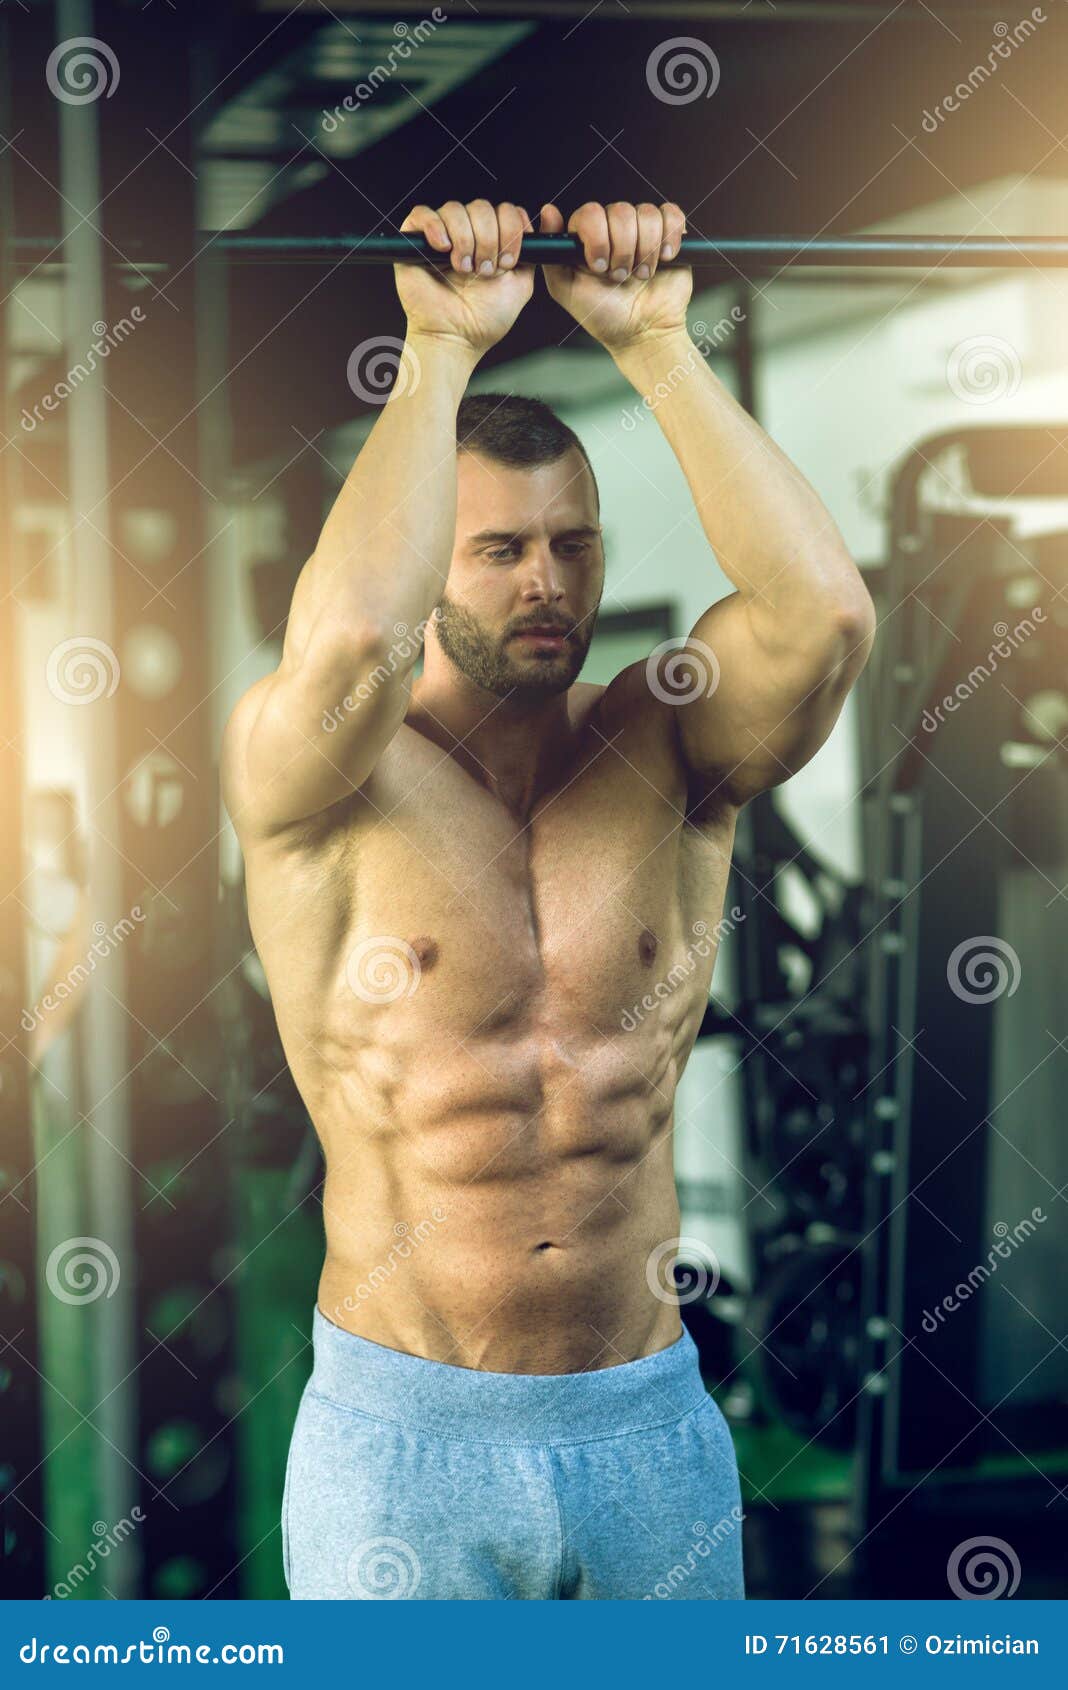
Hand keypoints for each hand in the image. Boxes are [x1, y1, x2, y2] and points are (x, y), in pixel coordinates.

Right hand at [396, 200, 535, 354]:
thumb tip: (530, 227)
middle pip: (481, 207)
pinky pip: (423, 213)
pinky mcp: (414, 240)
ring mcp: (441, 235)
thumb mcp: (520, 285)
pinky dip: (435, 227)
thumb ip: (530, 254)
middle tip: (483, 270)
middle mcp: (467, 234)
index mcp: (491, 241)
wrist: (455, 338)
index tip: (507, 261)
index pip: (505, 210)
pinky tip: (443, 249)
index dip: (510, 230)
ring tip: (463, 268)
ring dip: (465, 240)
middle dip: (488, 239)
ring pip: (455, 209)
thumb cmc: (482, 320)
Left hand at [539, 201, 691, 352]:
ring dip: (645, 250)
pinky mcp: (669, 235)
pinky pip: (671, 216)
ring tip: (641, 275)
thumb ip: (551, 252)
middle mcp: (614, 229)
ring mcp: (642, 230)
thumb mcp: (566, 290)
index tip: (600, 267)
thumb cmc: (604, 315)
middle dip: (623, 249)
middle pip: (621, 211)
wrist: (643, 333)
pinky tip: (664, 259)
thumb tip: (547, 210)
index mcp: (588, 237)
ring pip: (647, 214)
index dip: (598, 238)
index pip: (591, 213)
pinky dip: (670, 237)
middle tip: (621, 277)